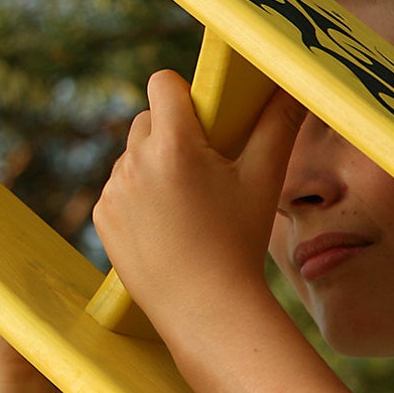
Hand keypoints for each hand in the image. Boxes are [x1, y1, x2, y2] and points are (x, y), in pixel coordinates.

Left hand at [92, 71, 303, 337]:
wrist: (205, 309)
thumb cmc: (239, 242)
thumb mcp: (263, 180)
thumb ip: (277, 125)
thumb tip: (292, 85)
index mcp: (173, 145)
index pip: (162, 83)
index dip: (183, 92)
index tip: (201, 114)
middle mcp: (134, 161)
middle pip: (148, 119)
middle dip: (172, 133)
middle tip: (204, 168)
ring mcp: (112, 190)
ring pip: (133, 155)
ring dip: (154, 166)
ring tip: (187, 206)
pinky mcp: (101, 216)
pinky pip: (118, 189)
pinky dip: (138, 197)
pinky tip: (166, 226)